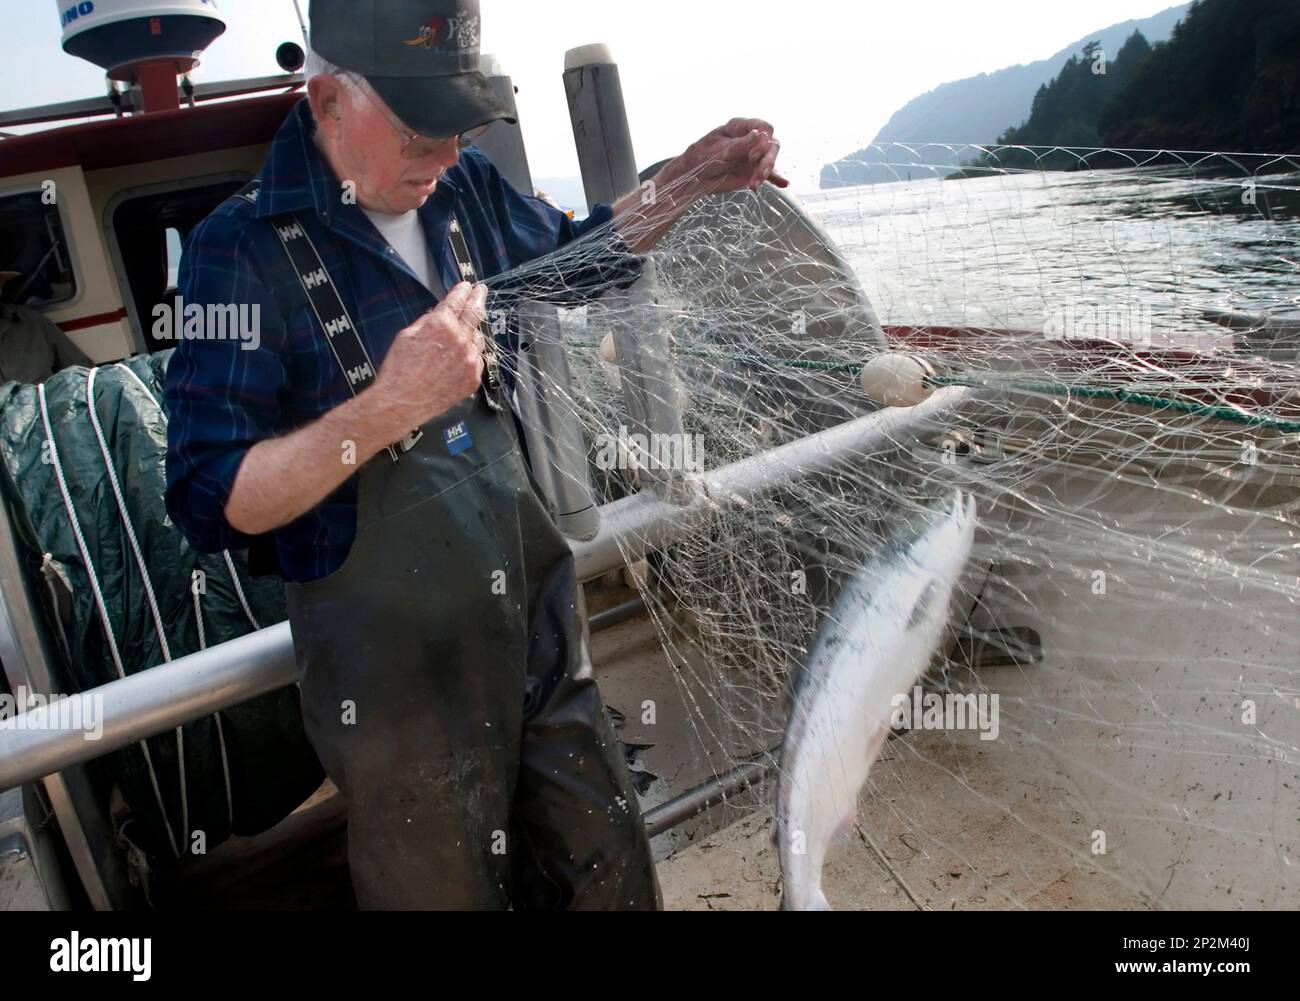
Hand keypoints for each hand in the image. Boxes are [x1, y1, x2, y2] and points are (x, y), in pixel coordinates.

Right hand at [367, 281, 486, 439]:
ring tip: (469, 328)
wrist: (401, 402)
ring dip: (474, 331)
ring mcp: (469, 360)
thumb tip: (438, 314)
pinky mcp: (473, 378)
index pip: (457, 301)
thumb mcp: (406, 335)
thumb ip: (427, 321)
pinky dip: (472, 354)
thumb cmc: (398, 371)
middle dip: (478, 298)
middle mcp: (460, 340)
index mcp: (441, 325)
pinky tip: (464, 355)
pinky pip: (478, 360)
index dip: (463, 291)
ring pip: (478, 338)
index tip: (467, 286)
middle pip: (475, 313)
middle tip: (481, 291)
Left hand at [670, 118, 789, 195]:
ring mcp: (753, 156)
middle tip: (759, 172)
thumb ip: (739, 145)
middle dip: (767, 159)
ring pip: (769, 160)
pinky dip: (776, 178)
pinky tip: (784, 183)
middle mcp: (751, 140)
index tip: (753, 153)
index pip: (762, 126)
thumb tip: (758, 134)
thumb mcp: (719, 150)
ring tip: (754, 185)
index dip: (763, 137)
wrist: (695, 176)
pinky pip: (769, 174)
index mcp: (740, 127)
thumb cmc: (703, 157)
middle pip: (771, 145)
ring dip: (765, 172)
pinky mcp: (753, 171)